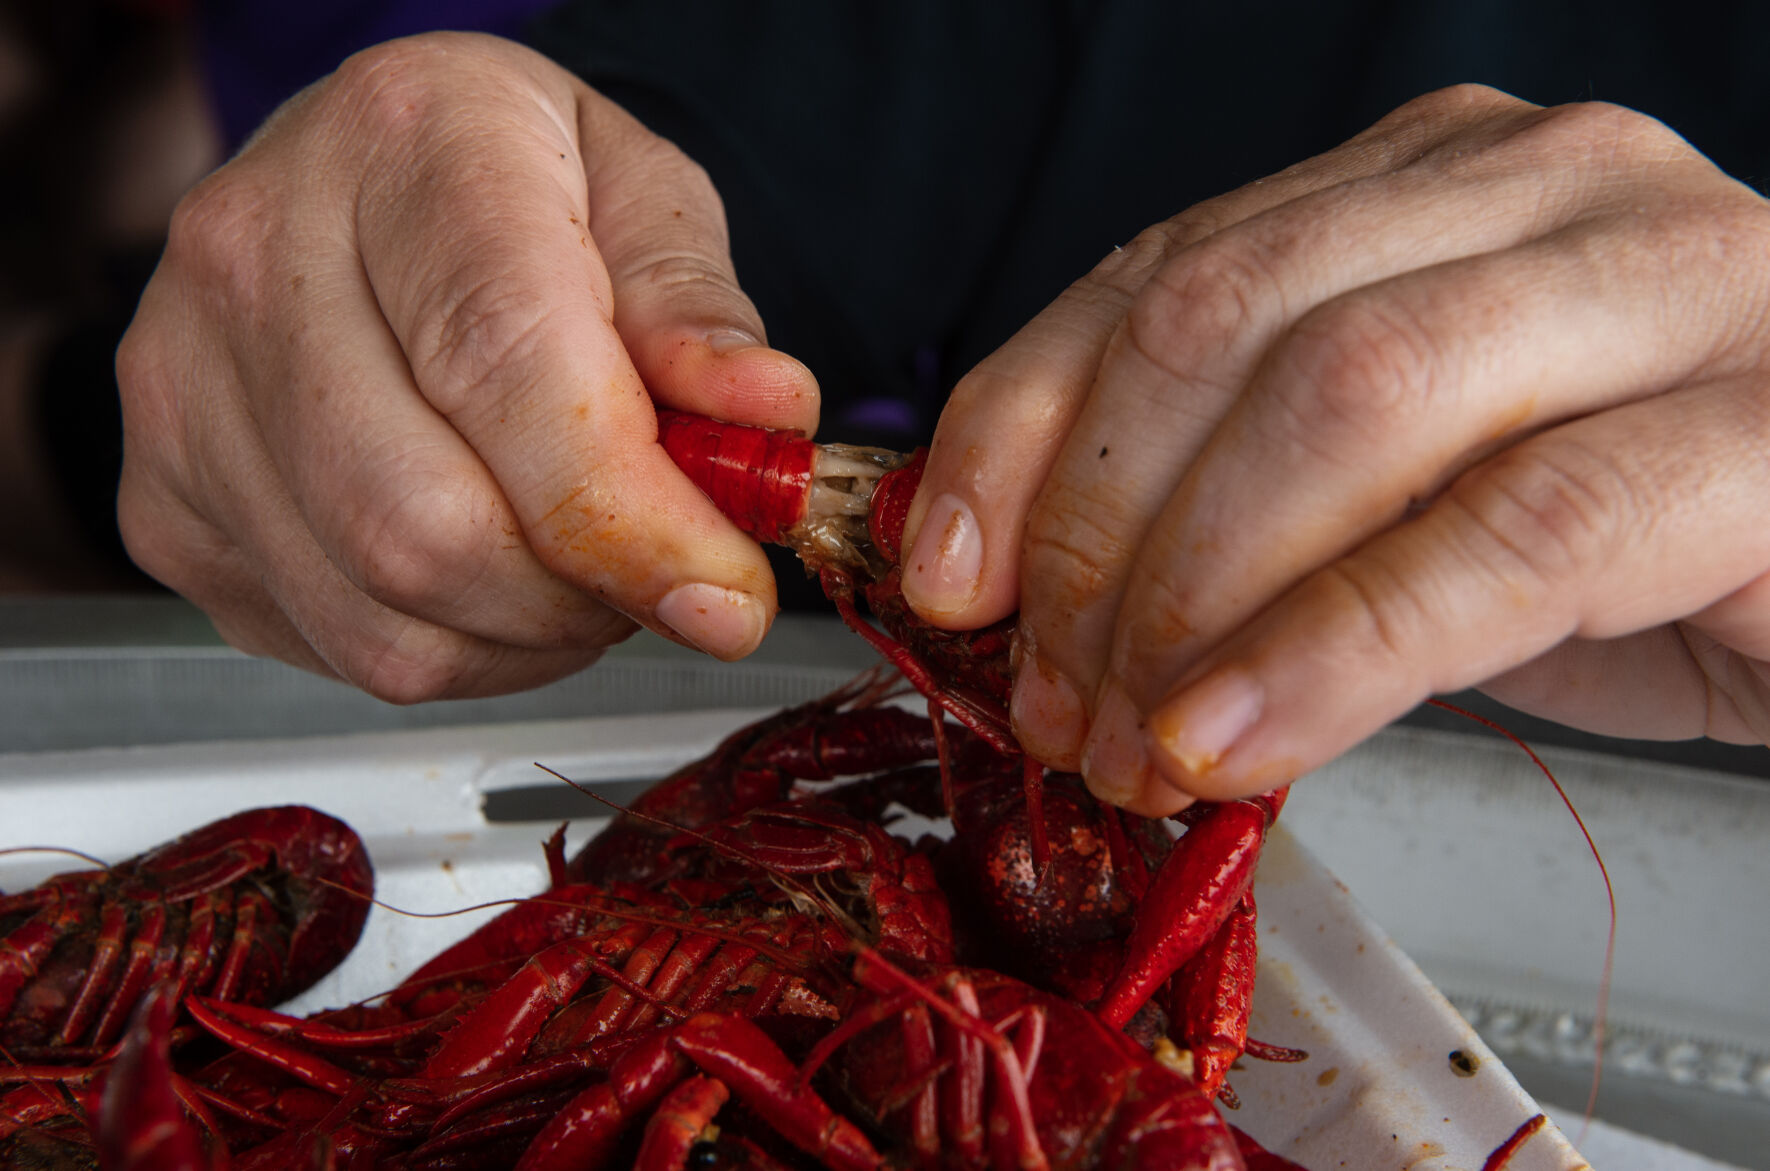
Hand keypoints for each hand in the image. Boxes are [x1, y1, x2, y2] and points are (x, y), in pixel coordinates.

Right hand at [117, 33, 816, 700]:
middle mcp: (254, 259)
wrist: (367, 179)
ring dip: (531, 636)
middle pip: (425, 526)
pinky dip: (461, 649)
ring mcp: (186, 391)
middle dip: (586, 599)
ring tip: (583, 560)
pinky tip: (496, 573)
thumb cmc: (517, 182)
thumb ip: (701, 314)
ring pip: (384, 616)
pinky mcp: (167, 504)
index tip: (726, 590)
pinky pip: (344, 649)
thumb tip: (764, 417)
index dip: (626, 516)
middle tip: (669, 573)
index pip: (504, 365)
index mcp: (401, 144)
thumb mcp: (644, 197)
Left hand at [899, 84, 1769, 814]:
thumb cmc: (1650, 529)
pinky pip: (1510, 534)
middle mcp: (1550, 188)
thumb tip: (1028, 589)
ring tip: (1139, 736)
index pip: (1161, 273)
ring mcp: (1679, 282)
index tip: (946, 571)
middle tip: (1056, 695)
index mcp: (1436, 180)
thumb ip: (1243, 500)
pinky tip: (1242, 735)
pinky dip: (1339, 649)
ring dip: (1197, 596)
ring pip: (1352, 402)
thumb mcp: (1400, 497)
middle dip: (1099, 534)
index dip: (1021, 429)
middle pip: (1231, 326)